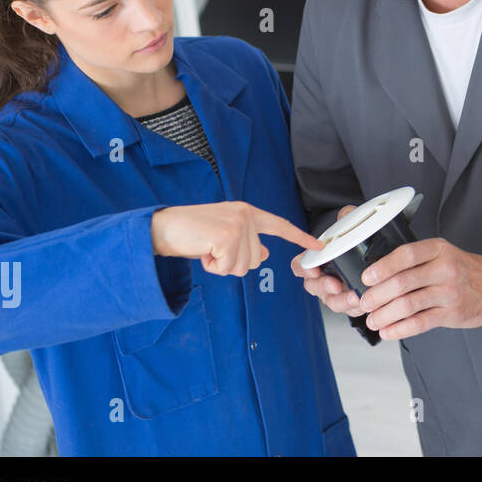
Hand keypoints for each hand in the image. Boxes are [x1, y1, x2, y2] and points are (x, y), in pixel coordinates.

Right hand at [151, 201, 323, 276]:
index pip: (280, 225)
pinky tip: (202, 252)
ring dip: (220, 265)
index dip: (299, 237)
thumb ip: (245, 240)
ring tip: (206, 248)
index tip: (318, 245)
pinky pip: (227, 269)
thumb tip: (265, 253)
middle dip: (231, 262)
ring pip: (242, 267)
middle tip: (212, 248)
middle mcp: (246, 215)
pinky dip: (212, 267)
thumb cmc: (190, 231)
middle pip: (255, 260)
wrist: (162, 227)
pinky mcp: (226, 238)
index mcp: (247, 212)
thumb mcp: (223, 232)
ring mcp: (238, 225)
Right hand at [290, 205, 364, 315]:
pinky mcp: (350, 302)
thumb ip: (347, 217)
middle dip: (323, 287)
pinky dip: (356, 307)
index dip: (303, 268)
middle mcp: (322, 277)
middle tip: (335, 284)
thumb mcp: (353, 223)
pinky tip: (365, 302)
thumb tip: (345, 215)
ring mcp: (335, 292)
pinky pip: (349, 309)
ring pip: (331, 301)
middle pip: (313, 286)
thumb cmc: (358, 239)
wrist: (377, 251)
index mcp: (316, 259)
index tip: (314, 269)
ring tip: (354, 297)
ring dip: (341, 301)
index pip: (299, 265)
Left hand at [355, 238, 481, 339]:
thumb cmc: (468, 270)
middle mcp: (445, 269)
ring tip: (372, 320)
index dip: (382, 267)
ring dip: (384, 315)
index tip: (366, 277)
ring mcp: (450, 292)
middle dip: (377, 295)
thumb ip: (418, 261)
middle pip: (403, 282)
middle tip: (364, 303)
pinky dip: (400, 329)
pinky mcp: (453, 314)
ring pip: (408, 305)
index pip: (406, 255)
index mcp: (439, 249)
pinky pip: (420, 323)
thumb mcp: (445, 254)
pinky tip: (389, 331)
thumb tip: (380, 274)